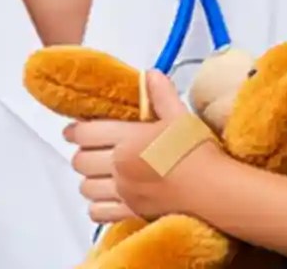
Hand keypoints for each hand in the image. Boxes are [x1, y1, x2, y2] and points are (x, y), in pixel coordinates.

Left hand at [65, 70, 216, 221]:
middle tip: (89, 152)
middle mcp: (119, 165)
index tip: (71, 130)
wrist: (214, 191)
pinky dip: (96, 207)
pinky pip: (98, 212)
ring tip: (97, 176)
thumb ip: (162, 96)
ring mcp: (123, 191)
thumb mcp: (180, 118)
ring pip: (86, 187)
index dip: (73, 131)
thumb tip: (151, 75)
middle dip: (81, 155)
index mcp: (127, 138)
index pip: (84, 132)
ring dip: (88, 181)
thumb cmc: (198, 153)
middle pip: (80, 160)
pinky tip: (105, 200)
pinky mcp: (130, 212)